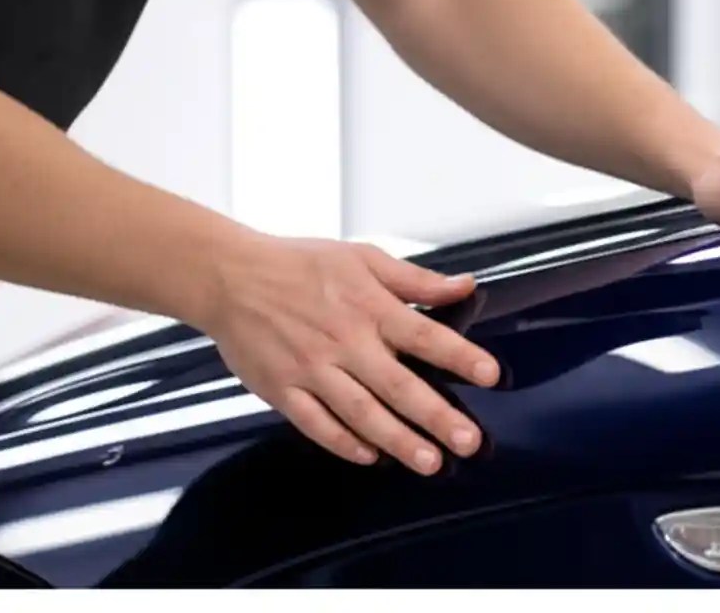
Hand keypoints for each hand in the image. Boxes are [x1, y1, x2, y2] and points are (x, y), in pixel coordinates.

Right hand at [196, 233, 498, 473]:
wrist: (229, 277)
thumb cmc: (298, 265)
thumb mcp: (362, 258)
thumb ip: (415, 278)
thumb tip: (463, 286)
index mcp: (369, 307)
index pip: (425, 335)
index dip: (460, 356)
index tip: (490, 375)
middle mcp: (344, 342)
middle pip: (398, 385)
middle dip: (436, 416)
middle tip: (469, 442)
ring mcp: (312, 369)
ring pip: (361, 413)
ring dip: (398, 440)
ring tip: (429, 462)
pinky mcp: (282, 390)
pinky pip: (317, 424)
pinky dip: (344, 443)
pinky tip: (370, 456)